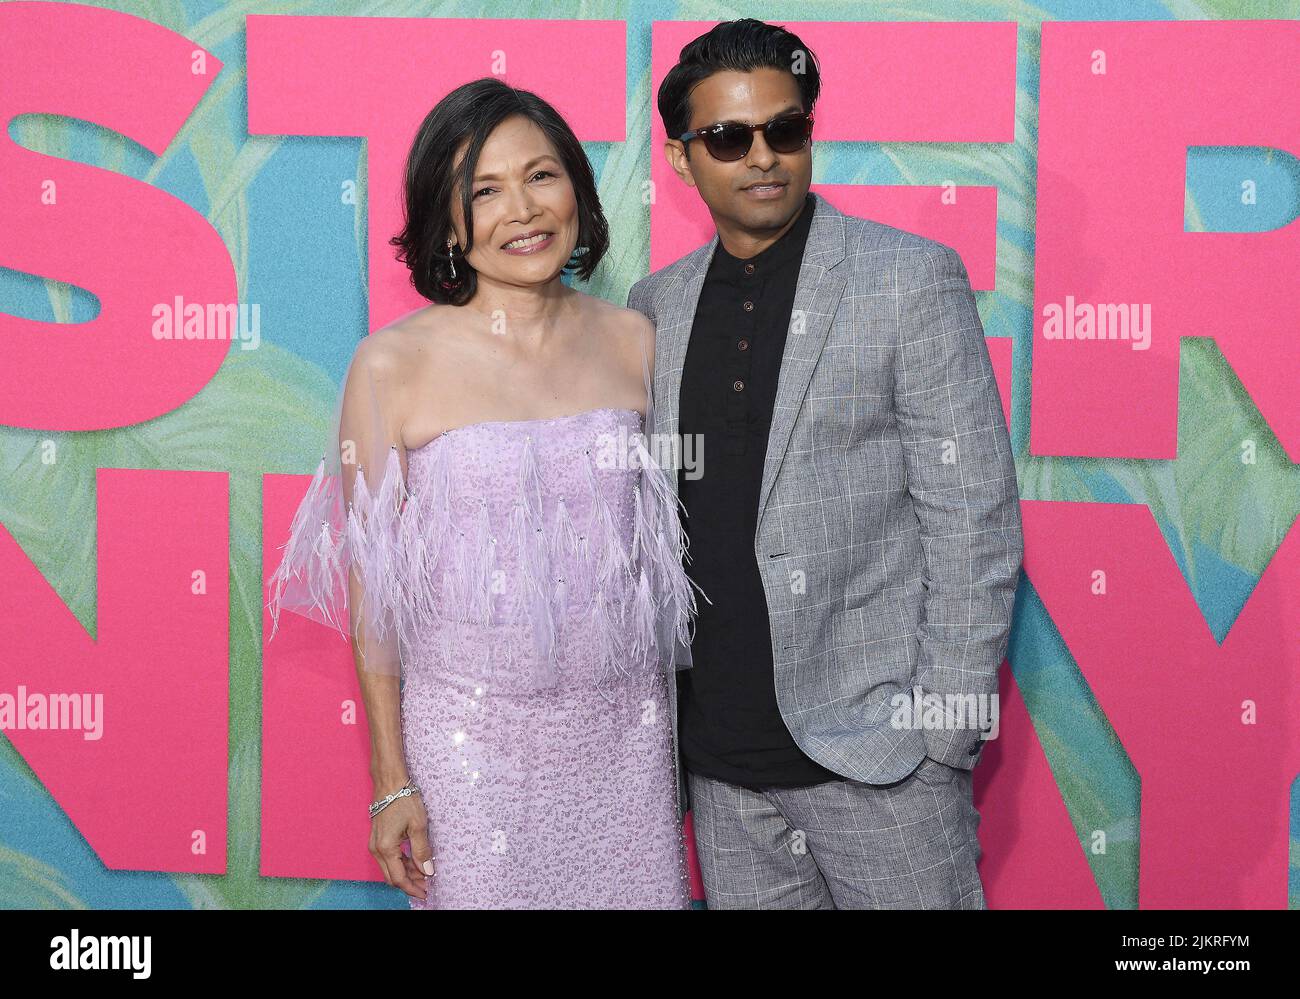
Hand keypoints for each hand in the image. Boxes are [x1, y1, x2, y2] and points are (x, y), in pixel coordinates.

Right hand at [369, 782, 433, 900]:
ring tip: (425, 873)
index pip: (399, 878)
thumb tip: (427, 870)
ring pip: (390, 868)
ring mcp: (375, 844)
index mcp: (386, 848)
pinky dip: (402, 863)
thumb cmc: (404, 799)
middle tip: (427, 886)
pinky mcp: (377, 839)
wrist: (389, 782)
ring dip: (407, 873)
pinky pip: (389, 858)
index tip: (425, 893)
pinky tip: (415, 862)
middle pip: (393, 877)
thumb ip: (422, 851)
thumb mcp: (418, 825)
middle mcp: (377, 849)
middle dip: (410, 884)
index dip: (412, 889)